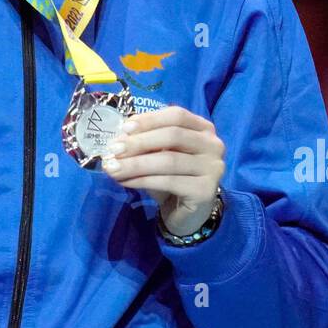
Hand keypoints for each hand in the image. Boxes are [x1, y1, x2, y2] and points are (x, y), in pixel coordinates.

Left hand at [101, 106, 224, 237]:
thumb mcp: (158, 154)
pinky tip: (126, 182)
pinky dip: (143, 181)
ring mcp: (213, 168)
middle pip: (173, 136)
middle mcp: (213, 145)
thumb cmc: (171, 177)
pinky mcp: (205, 191)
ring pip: (169, 160)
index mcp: (203, 128)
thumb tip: (119, 140)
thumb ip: (146, 143)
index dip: (150, 119)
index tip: (124, 128)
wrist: (187, 213)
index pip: (177, 115)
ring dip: (136, 164)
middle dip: (139, 142)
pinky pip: (169, 182)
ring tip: (113, 169)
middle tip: (113, 150)